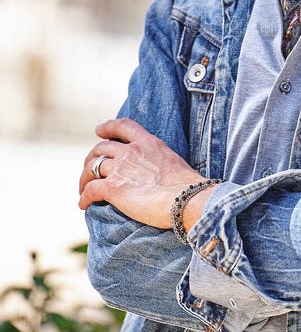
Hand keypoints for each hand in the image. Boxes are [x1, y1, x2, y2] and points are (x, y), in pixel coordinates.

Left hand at [79, 118, 209, 228]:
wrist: (186, 199)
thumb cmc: (187, 186)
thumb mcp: (172, 160)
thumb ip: (158, 159)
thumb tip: (158, 173)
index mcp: (148, 142)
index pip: (123, 126)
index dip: (108, 127)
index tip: (98, 130)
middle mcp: (131, 151)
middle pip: (101, 148)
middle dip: (91, 158)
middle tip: (89, 169)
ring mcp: (120, 168)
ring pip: (91, 168)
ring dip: (84, 179)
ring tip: (83, 190)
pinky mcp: (113, 187)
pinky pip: (90, 190)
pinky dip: (84, 197)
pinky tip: (83, 205)